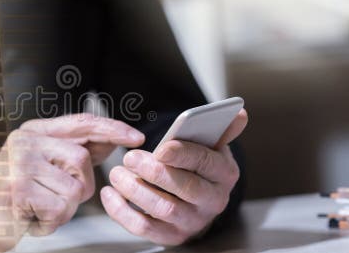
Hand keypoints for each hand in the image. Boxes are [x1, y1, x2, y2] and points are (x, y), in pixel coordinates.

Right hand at [0, 113, 143, 251]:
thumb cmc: (14, 194)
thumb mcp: (45, 166)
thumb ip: (75, 152)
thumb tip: (110, 140)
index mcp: (33, 132)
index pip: (80, 122)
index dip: (110, 127)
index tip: (134, 136)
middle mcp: (24, 142)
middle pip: (81, 159)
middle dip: (81, 186)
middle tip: (57, 197)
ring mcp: (20, 164)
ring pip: (74, 188)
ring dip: (65, 208)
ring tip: (42, 207)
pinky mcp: (19, 189)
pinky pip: (60, 208)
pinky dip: (53, 222)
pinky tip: (35, 218)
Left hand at [101, 109, 247, 245]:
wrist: (195, 200)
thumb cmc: (198, 167)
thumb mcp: (211, 147)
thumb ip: (220, 129)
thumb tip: (239, 113)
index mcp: (224, 174)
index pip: (206, 163)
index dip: (183, 155)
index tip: (161, 147)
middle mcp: (213, 202)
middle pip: (185, 189)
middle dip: (155, 172)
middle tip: (130, 158)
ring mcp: (191, 222)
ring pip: (163, 209)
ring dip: (135, 190)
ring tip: (117, 173)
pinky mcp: (170, 236)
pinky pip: (143, 227)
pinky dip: (122, 211)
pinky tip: (109, 194)